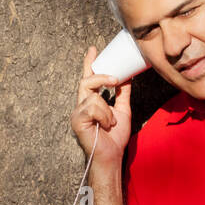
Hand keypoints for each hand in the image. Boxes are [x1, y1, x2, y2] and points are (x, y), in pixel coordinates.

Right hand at [69, 45, 131, 169]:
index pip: (88, 79)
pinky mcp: (77, 120)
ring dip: (107, 110)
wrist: (111, 155)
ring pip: (93, 96)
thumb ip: (123, 94)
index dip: (89, 64)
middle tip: (115, 80)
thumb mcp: (123, 110)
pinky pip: (93, 107)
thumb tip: (127, 77)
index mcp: (90, 102)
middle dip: (101, 78)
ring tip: (110, 123)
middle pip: (87, 81)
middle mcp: (81, 106)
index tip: (93, 49)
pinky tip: (105, 126)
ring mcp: (77, 113)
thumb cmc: (115, 138)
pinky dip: (104, 116)